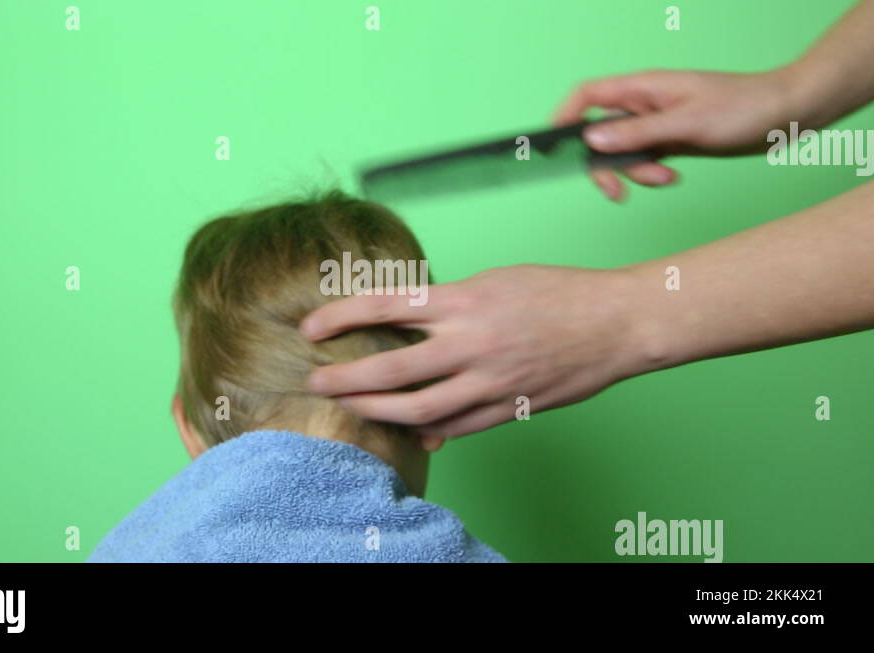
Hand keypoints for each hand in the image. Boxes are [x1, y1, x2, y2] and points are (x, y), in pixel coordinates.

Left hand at [300, 264, 659, 445]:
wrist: (618, 323)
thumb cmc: (559, 292)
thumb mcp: (496, 281)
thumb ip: (450, 305)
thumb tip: (409, 325)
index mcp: (465, 300)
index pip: (385, 305)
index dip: (341, 317)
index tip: (312, 327)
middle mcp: (472, 342)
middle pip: (391, 369)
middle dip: (345, 379)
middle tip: (317, 381)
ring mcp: (490, 382)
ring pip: (418, 408)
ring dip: (376, 411)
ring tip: (351, 408)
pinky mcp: (509, 408)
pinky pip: (457, 426)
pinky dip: (429, 428)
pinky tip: (411, 428)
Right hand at [553, 67, 803, 200]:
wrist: (786, 114)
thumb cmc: (743, 107)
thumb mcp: (685, 123)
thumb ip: (636, 133)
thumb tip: (591, 140)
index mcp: (642, 88)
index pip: (588, 96)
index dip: (565, 118)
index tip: (556, 148)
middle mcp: (643, 104)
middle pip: (599, 134)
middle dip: (604, 165)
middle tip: (616, 190)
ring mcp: (656, 124)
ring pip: (622, 154)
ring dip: (636, 173)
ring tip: (665, 179)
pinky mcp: (670, 141)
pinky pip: (644, 161)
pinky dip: (651, 175)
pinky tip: (672, 177)